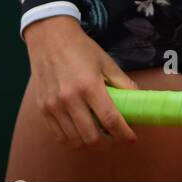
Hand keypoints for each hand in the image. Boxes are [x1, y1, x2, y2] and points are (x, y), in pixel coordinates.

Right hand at [23, 15, 140, 147]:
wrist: (49, 37)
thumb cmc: (80, 48)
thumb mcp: (105, 61)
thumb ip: (122, 82)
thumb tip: (137, 98)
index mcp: (89, 85)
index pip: (110, 119)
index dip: (124, 134)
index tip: (131, 138)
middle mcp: (70, 99)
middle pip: (92, 137)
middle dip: (108, 144)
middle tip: (116, 138)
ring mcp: (54, 106)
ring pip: (75, 141)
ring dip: (91, 144)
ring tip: (100, 137)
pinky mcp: (43, 110)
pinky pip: (59, 136)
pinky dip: (73, 140)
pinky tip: (81, 133)